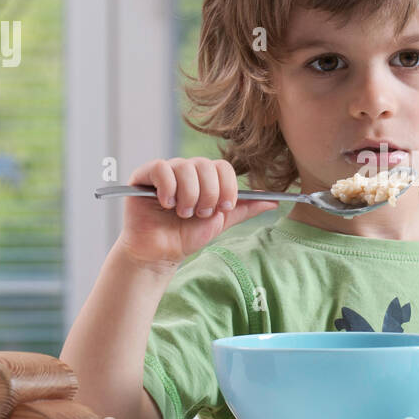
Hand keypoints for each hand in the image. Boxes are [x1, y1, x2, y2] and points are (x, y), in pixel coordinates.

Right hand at [116, 157, 278, 267]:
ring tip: (182, 213)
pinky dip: (168, 188)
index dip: (227, 187)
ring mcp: (165, 172)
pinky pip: (161, 168)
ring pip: (185, 168)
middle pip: (205, 165)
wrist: (162, 253)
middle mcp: (186, 170)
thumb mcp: (221, 222)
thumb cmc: (187, 236)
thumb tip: (274, 201)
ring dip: (188, 196)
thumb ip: (244, 208)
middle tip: (200, 214)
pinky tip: (166, 204)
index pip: (222, 167)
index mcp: (205, 177)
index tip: (223, 208)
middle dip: (208, 195)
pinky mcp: (144, 176)